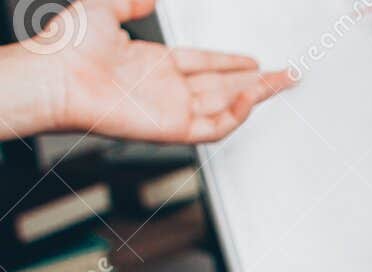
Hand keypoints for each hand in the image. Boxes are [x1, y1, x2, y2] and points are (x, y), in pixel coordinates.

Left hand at [33, 0, 292, 142]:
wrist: (53, 77)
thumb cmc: (65, 48)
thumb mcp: (102, 7)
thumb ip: (129, 2)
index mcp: (153, 64)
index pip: (204, 64)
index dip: (231, 61)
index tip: (255, 60)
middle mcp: (166, 89)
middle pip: (225, 85)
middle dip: (259, 80)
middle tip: (287, 73)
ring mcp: (171, 109)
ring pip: (227, 104)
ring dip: (257, 93)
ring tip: (283, 81)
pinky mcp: (172, 129)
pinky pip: (215, 126)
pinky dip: (236, 115)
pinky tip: (250, 98)